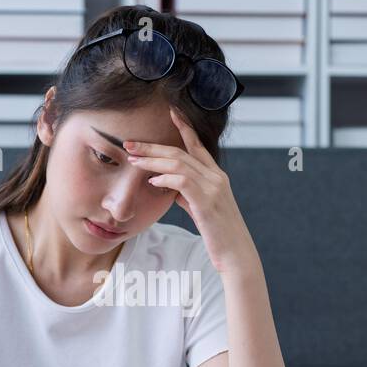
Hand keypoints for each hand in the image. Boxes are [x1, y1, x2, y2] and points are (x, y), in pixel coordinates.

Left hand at [125, 106, 256, 275]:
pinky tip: (152, 180)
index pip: (197, 146)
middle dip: (153, 146)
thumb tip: (171, 186)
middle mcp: (216, 177)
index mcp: (216, 176)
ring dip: (153, 160)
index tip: (171, 112)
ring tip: (134, 160)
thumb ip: (188, 195)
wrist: (235, 254)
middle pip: (181, 152)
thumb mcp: (201, 209)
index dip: (184, 127)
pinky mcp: (207, 202)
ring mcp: (213, 188)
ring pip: (179, 163)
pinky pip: (183, 182)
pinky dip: (165, 178)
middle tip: (130, 143)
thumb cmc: (218, 234)